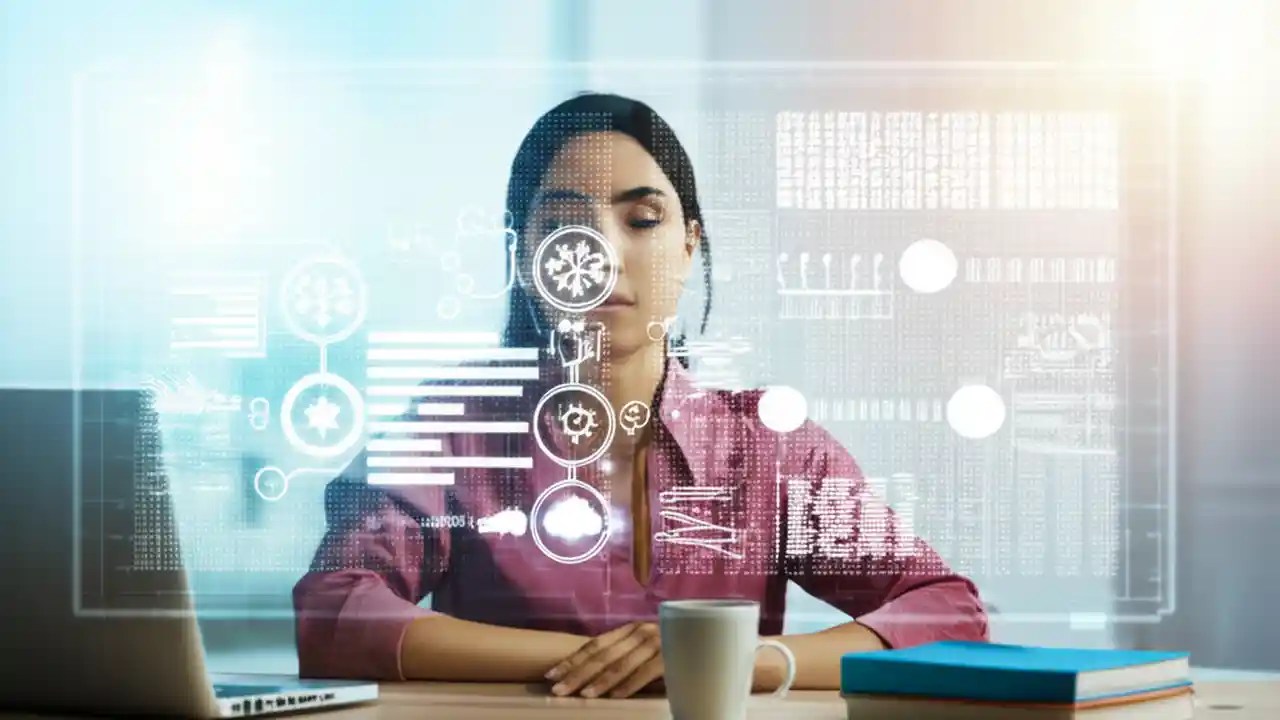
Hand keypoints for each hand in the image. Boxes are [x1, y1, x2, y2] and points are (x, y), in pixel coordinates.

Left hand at [544, 621, 663, 698]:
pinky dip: (629, 684)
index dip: (572, 660)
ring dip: (599, 681)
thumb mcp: (645, 648)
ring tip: (582, 694)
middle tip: (557, 689)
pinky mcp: (673, 656)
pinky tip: (614, 696)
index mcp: (629, 630)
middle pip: (602, 655)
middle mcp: (640, 632)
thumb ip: (624, 655)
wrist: (715, 643)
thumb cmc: (675, 649)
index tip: (551, 674)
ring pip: (622, 663)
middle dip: (577, 673)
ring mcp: (657, 642)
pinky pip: (647, 672)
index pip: (594, 645)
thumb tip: (589, 675)